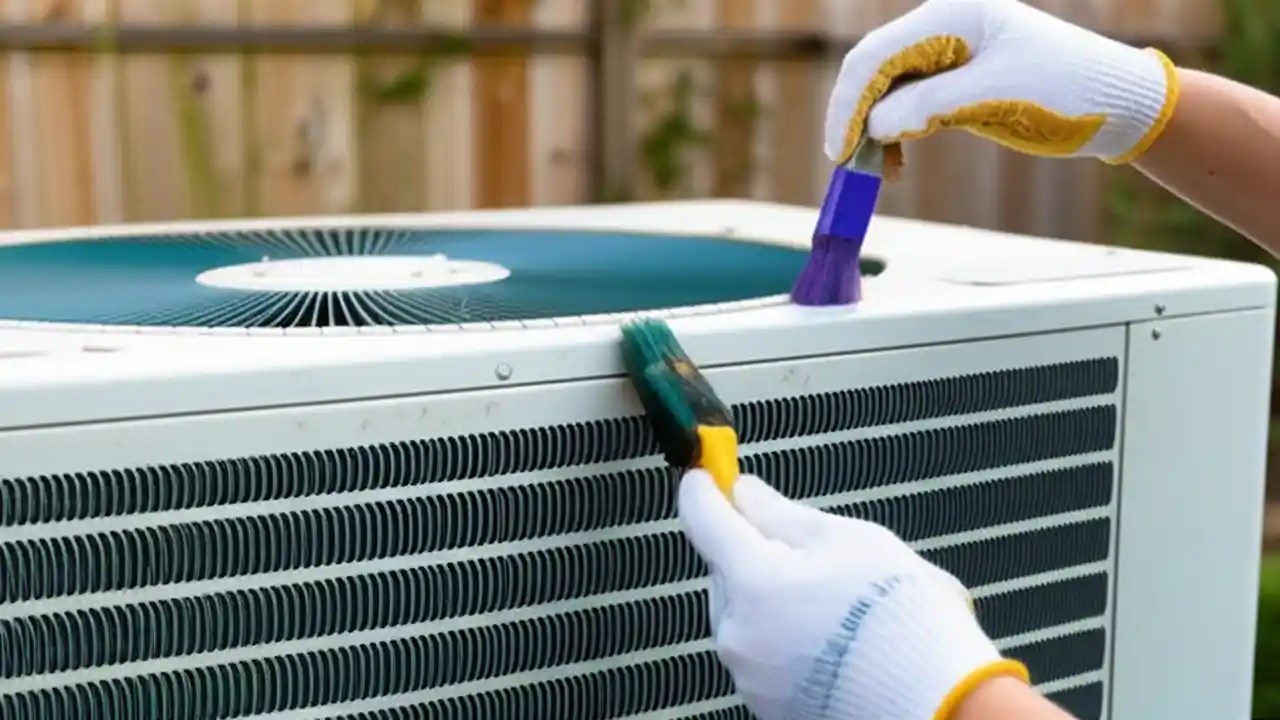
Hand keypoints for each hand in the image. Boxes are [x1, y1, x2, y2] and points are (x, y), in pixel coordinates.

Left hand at [678, 470, 1029, 719]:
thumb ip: (783, 514)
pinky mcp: (767, 704)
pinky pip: (764, 655)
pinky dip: (787, 640)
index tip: (705, 473)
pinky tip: (835, 641)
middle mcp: (737, 631)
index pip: (702, 518)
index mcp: (751, 580)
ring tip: (839, 607)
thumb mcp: (848, 540)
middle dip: (754, 552)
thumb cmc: (902, 619)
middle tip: (810, 551)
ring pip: (745, 614)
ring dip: (774, 600)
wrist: (939, 705)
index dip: (703, 488)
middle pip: (726, 571)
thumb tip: (745, 493)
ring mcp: (750, 674)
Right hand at [823, 0, 1178, 165]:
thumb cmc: (1066, 89)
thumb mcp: (995, 96)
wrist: (1117, 103)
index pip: (877, 55)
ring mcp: (949, 56)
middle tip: (846, 163)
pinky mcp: (956, 84)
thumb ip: (929, 106)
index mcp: (954, 15)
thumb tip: (873, 125)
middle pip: (874, 69)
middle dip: (854, 115)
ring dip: (872, 129)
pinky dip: (895, 135)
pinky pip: (907, 107)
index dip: (849, 102)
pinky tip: (895, 164)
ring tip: (875, 170)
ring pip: (886, 90)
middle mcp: (944, 29)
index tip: (840, 149)